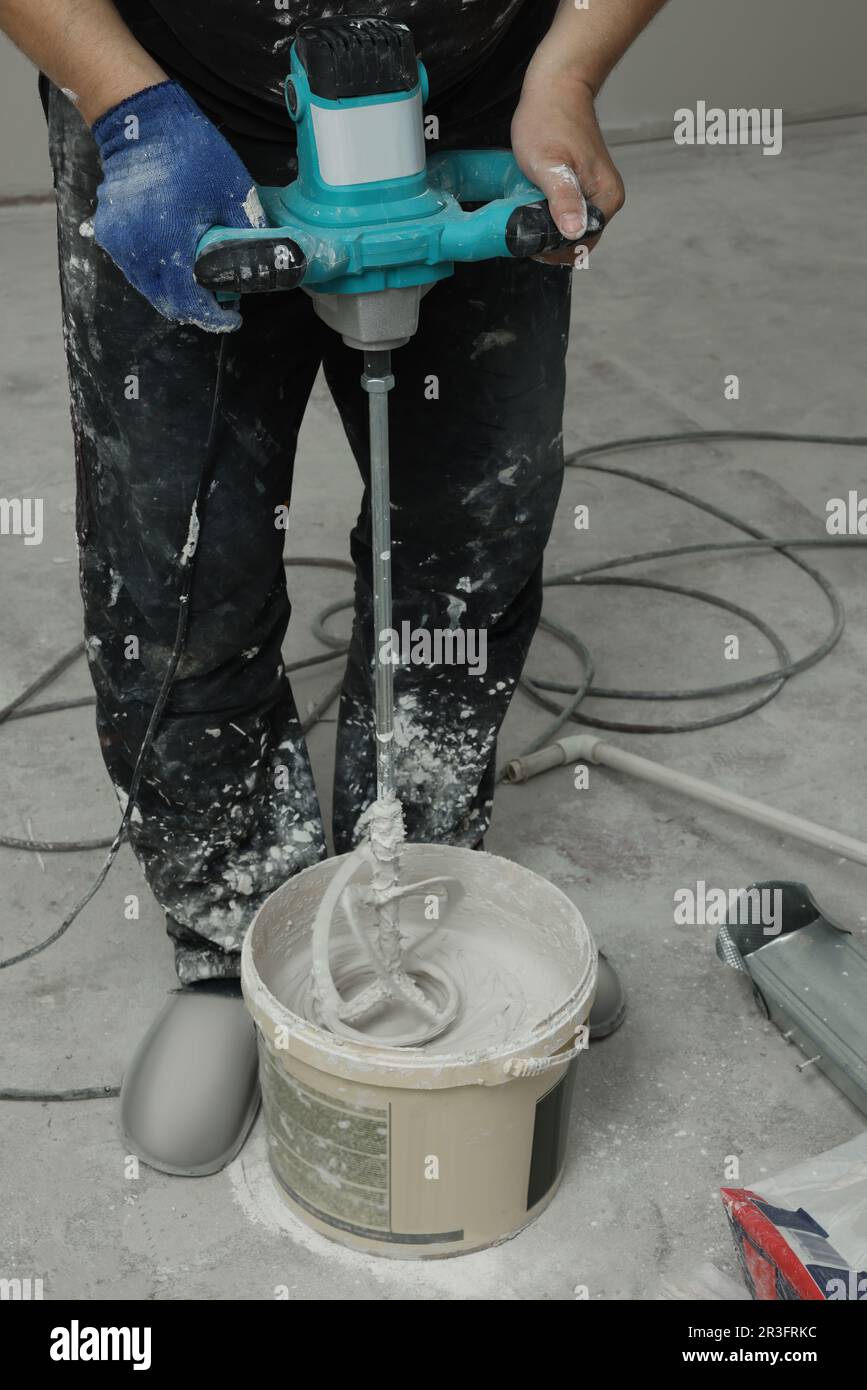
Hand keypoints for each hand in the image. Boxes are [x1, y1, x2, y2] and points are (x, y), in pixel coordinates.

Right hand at [91, 80, 265, 331]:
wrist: (141, 120)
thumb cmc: (188, 151)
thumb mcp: (233, 191)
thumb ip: (248, 232)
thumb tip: (263, 261)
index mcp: (168, 243)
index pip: (190, 302)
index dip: (214, 317)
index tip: (233, 318)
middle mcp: (137, 250)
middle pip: (168, 302)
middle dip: (196, 309)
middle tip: (220, 303)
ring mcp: (119, 244)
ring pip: (150, 288)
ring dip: (176, 293)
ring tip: (202, 283)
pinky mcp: (110, 233)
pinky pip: (136, 268)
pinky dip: (159, 274)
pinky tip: (178, 263)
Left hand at [511, 71, 624, 264]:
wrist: (557, 87)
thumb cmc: (549, 120)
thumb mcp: (548, 164)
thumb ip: (563, 199)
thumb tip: (575, 232)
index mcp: (606, 200)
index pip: (580, 245)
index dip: (551, 247)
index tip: (526, 236)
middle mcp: (608, 200)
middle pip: (577, 240)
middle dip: (549, 239)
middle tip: (521, 222)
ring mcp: (599, 194)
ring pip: (571, 229)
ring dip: (548, 228)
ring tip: (526, 209)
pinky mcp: (587, 186)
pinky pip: (569, 213)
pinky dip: (550, 215)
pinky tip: (534, 202)